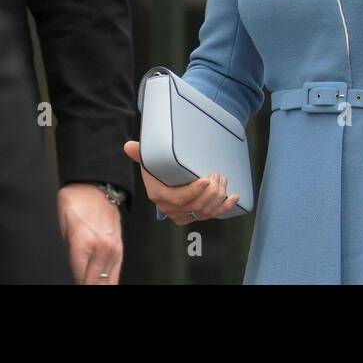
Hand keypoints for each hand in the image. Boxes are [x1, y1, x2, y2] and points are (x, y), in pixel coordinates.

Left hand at [57, 182, 122, 284]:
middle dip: (92, 287)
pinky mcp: (120, 245)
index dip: (79, 286)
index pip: (81, 278)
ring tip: (100, 288)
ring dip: (104, 285)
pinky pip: (117, 268)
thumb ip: (71, 251)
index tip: (77, 287)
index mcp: (84, 244)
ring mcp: (113, 247)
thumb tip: (76, 269)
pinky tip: (109, 283)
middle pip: (98, 281)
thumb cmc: (75, 202)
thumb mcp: (64, 228)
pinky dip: (112, 278)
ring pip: (111, 278)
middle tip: (87, 288)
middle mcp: (102, 248)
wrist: (95, 184)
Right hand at [123, 140, 238, 224]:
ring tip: (223, 179)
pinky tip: (234, 197)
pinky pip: (212, 216)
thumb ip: (140, 153)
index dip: (194, 192)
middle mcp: (171, 209)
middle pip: (195, 206)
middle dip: (211, 192)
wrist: (163, 180)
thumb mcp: (148, 159)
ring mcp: (183, 215)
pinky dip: (225, 207)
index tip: (206, 179)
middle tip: (217, 175)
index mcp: (159, 195)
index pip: (179, 199)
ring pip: (205, 212)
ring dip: (218, 197)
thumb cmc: (157, 167)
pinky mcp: (195, 216)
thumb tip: (128, 146)